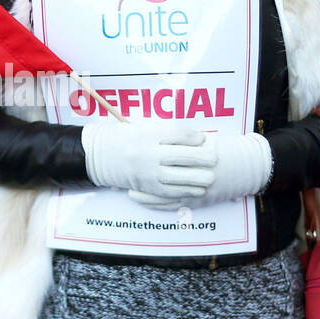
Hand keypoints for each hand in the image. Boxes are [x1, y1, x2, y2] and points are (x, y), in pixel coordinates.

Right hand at [81, 118, 216, 198]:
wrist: (104, 156)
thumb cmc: (131, 138)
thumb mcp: (146, 127)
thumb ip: (170, 131)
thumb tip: (198, 139)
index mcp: (148, 135)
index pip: (176, 134)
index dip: (193, 137)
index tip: (203, 139)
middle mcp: (148, 154)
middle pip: (181, 156)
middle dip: (201, 158)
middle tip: (215, 159)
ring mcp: (147, 172)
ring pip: (178, 177)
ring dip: (197, 178)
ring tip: (211, 177)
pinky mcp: (148, 187)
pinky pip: (170, 191)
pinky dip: (187, 191)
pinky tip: (199, 190)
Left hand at [128, 132, 271, 208]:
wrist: (243, 166)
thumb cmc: (219, 149)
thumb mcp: (198, 139)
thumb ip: (176, 138)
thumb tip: (151, 132)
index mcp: (188, 153)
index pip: (158, 155)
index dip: (139, 156)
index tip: (123, 155)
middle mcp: (189, 172)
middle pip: (156, 175)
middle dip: (137, 177)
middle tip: (120, 175)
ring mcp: (192, 188)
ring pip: (161, 193)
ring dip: (143, 193)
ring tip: (126, 190)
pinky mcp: (196, 200)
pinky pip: (171, 204)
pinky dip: (154, 204)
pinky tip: (141, 200)